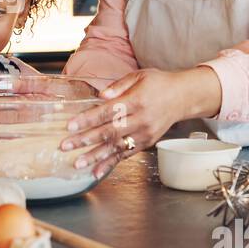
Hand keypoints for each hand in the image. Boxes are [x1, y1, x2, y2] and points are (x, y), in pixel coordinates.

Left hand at [59, 67, 221, 177]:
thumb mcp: (139, 75)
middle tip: (65, 146)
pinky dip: (110, 164)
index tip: (70, 126)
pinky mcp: (146, 143)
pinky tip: (96, 172)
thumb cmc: (159, 84)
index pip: (108, 112)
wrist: (183, 98)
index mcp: (137, 100)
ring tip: (77, 164)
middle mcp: (141, 119)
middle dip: (85, 140)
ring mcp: (144, 134)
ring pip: (116, 147)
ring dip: (95, 157)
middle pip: (110, 132)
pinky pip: (126, 155)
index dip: (88, 119)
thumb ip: (118, 86)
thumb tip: (100, 96)